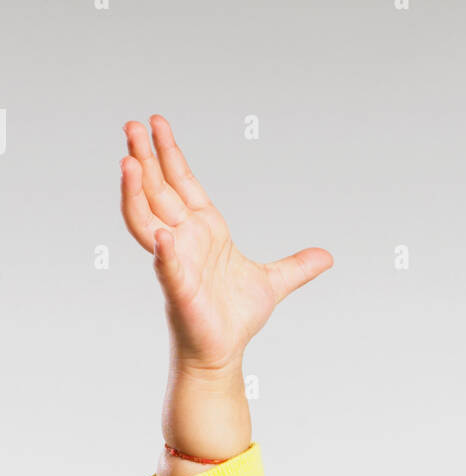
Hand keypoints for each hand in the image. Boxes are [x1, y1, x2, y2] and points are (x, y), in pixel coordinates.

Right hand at [120, 114, 332, 373]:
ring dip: (136, 192)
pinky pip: (167, 267)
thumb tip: (328, 257)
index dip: (171, 154)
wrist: (224, 352)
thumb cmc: (236, 317)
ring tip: (129, 162)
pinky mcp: (178, 291)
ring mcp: (177, 262)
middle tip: (131, 125)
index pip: (183, 183)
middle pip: (158, 191)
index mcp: (205, 230)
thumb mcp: (274, 284)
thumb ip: (298, 267)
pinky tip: (160, 235)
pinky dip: (164, 252)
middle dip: (145, 158)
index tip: (157, 123)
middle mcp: (184, 240)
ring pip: (146, 220)